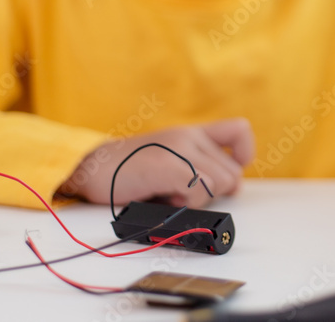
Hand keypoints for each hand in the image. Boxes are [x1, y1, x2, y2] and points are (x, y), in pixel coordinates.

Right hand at [60, 118, 254, 207]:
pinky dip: (186, 203)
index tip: (228, 174)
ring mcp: (180, 147)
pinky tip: (165, 198)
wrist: (92, 170)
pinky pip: (201, 190)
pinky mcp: (169, 164)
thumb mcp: (171, 162)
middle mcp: (189, 135)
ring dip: (198, 200)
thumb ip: (201, 169)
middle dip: (213, 193)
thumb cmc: (129, 173)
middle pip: (232, 172)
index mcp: (191, 133)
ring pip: (220, 183)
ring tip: (170, 195)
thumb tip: (234, 188)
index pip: (240, 130)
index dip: (243, 156)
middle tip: (182, 193)